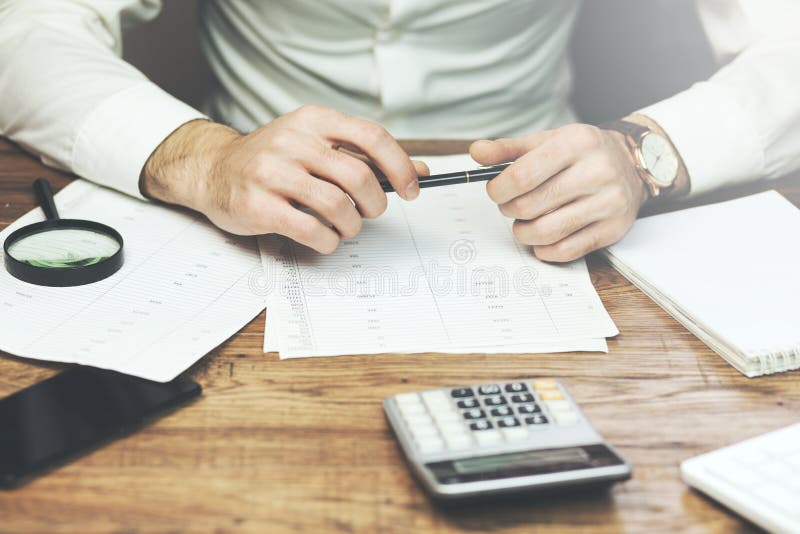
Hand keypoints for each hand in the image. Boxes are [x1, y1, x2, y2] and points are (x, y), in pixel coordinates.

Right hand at [141, 105, 427, 253]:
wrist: (212, 170)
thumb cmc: (274, 160)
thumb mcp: (316, 145)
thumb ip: (365, 156)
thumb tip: (419, 171)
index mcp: (313, 121)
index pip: (372, 137)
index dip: (400, 166)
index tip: (411, 190)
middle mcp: (292, 141)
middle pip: (359, 177)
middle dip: (375, 204)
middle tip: (369, 213)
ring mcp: (271, 173)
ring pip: (337, 206)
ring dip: (351, 227)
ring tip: (345, 228)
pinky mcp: (257, 205)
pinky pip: (311, 230)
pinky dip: (328, 241)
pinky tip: (324, 238)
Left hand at [470, 123, 650, 261]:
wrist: (631, 164)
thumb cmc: (580, 153)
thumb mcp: (546, 141)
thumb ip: (508, 149)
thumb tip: (476, 152)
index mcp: (576, 143)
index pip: (523, 176)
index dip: (499, 190)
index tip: (496, 192)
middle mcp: (597, 171)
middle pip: (530, 206)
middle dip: (509, 210)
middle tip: (511, 206)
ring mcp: (608, 202)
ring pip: (546, 232)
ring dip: (523, 232)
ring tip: (524, 222)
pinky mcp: (612, 229)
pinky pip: (566, 251)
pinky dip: (544, 249)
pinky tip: (542, 238)